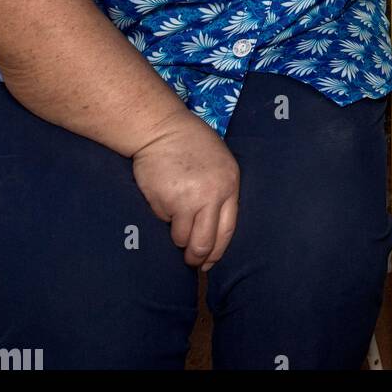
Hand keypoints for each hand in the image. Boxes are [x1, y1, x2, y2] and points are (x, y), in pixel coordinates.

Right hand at [131, 113, 239, 271]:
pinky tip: (163, 198)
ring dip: (176, 234)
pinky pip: (164, 222)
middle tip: (189, 260)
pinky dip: (162, 217)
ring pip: (182, 237)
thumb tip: (212, 227)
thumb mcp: (218, 163)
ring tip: (173, 215)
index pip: (227, 230)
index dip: (216, 251)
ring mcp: (189, 200)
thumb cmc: (189, 143)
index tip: (208, 262)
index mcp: (230, 184)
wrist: (161, 128)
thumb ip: (219, 192)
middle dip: (196, 257)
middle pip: (205, 243)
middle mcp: (213, 195)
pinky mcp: (167, 202)